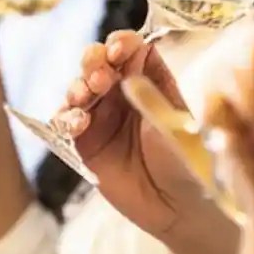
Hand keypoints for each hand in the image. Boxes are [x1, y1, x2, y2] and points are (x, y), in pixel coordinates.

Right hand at [54, 30, 221, 243]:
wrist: (178, 210)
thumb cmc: (186, 162)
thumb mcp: (173, 125)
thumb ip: (149, 96)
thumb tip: (126, 70)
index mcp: (151, 80)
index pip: (132, 48)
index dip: (121, 44)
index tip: (118, 52)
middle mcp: (124, 92)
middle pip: (99, 62)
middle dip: (93, 62)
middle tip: (99, 78)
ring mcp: (103, 116)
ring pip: (79, 87)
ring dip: (77, 87)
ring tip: (84, 98)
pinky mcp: (86, 143)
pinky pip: (66, 122)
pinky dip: (67, 118)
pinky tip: (78, 124)